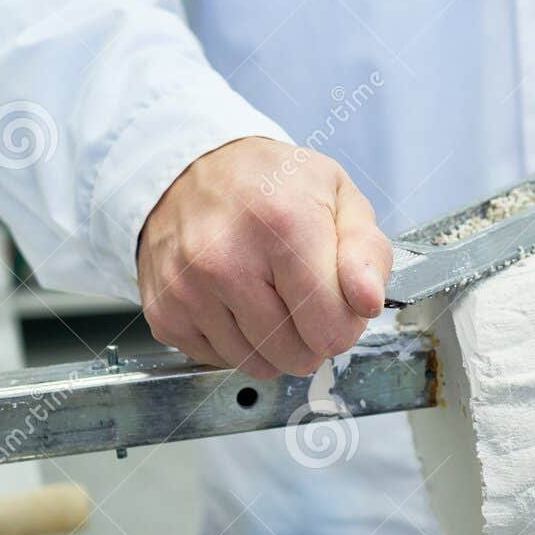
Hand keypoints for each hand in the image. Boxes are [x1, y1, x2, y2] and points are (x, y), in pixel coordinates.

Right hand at [137, 137, 392, 377]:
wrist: (190, 168)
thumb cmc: (270, 183)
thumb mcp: (338, 195)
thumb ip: (367, 252)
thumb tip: (369, 302)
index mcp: (282, 225)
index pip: (331, 329)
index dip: (346, 320)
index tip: (337, 296)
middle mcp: (226, 260)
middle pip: (297, 355)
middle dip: (311, 335)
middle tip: (301, 293)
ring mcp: (189, 289)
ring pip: (259, 366)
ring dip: (274, 342)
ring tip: (267, 293)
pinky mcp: (165, 311)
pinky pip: (220, 361)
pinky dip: (236, 341)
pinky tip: (234, 301)